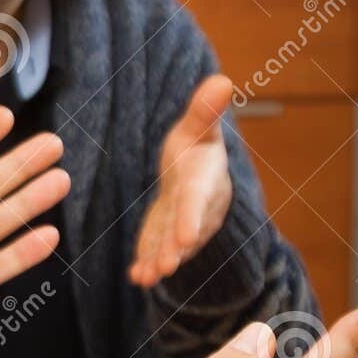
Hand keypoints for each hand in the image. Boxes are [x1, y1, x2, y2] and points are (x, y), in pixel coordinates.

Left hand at [129, 74, 233, 287]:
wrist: (194, 175)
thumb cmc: (195, 149)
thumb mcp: (197, 128)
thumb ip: (205, 111)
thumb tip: (222, 80)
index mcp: (204, 183)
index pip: (198, 201)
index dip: (193, 217)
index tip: (188, 235)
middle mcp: (197, 211)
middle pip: (186, 231)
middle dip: (176, 249)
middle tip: (165, 265)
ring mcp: (181, 230)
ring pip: (172, 249)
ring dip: (160, 262)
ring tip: (148, 276)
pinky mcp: (165, 240)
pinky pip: (156, 255)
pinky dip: (146, 267)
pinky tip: (136, 277)